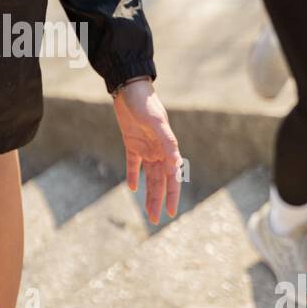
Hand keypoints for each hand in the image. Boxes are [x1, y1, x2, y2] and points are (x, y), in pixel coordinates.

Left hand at [111, 79, 181, 223]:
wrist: (129, 88)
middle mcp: (158, 150)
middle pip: (160, 182)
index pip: (172, 178)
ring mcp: (145, 147)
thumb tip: (177, 163)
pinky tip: (132, 188)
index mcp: (166, 148)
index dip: (173, 196)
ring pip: (149, 177)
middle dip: (159, 201)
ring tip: (148, 211)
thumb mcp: (155, 122)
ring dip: (149, 193)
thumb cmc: (144, 103)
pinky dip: (134, 175)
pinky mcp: (131, 143)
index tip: (171, 213)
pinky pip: (134, 164)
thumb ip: (166, 141)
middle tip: (156, 220)